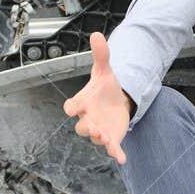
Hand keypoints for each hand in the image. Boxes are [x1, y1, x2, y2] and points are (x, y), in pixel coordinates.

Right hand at [62, 31, 130, 164]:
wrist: (117, 101)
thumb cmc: (105, 88)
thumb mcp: (104, 71)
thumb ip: (101, 55)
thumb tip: (97, 34)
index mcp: (83, 103)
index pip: (72, 106)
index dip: (72, 107)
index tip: (72, 109)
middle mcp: (88, 118)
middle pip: (81, 126)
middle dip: (86, 128)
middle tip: (93, 128)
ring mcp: (99, 130)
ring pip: (95, 138)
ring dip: (99, 139)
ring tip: (105, 138)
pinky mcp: (112, 139)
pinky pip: (112, 149)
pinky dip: (116, 154)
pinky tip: (122, 159)